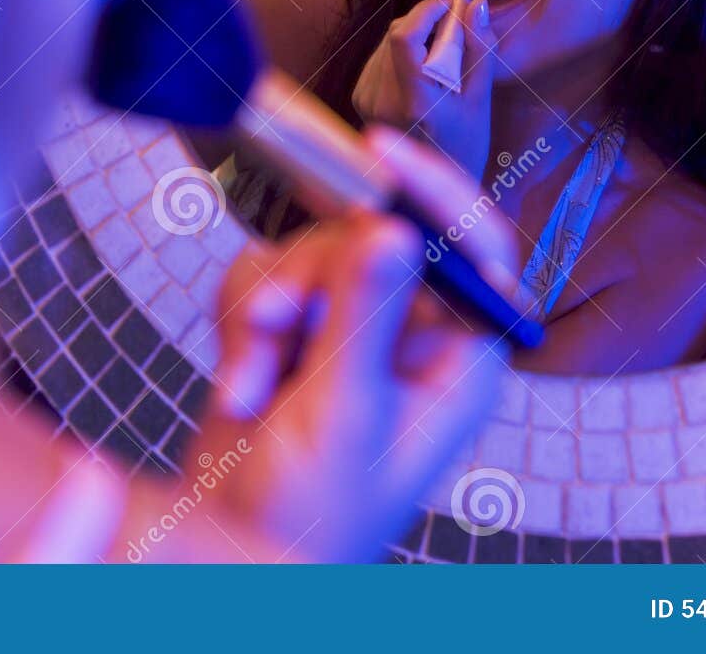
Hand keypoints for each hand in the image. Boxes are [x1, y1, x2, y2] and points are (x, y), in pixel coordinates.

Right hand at [110, 128, 517, 562]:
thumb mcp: (342, 414)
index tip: (379, 154)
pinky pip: (266, 275)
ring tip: (251, 380)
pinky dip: (241, 322)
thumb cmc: (310, 514)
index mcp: (460, 356)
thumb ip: (364, 316)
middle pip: (372, 235)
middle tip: (278, 321)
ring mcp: (352, 326)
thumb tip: (391, 230)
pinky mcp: (297, 327)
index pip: (473, 244)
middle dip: (311, 277)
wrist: (233, 552)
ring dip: (266, 310)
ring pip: (311, 251)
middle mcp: (414, 332)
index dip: (434, 191)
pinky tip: (240, 382)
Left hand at [351, 0, 496, 177]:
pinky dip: (401, 54)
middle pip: (396, 34)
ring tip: (441, 52)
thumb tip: (476, 5)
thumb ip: (479, 49)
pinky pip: (379, 58)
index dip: (426, 10)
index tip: (450, 0)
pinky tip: (422, 71)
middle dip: (425, 20)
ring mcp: (366, 100)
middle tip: (453, 22)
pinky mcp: (360, 99)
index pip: (404, 37)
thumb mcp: (480, 100)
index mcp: (414, 102)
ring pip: (386, 43)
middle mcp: (382, 100)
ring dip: (414, 36)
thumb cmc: (464, 147)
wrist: (430, 190)